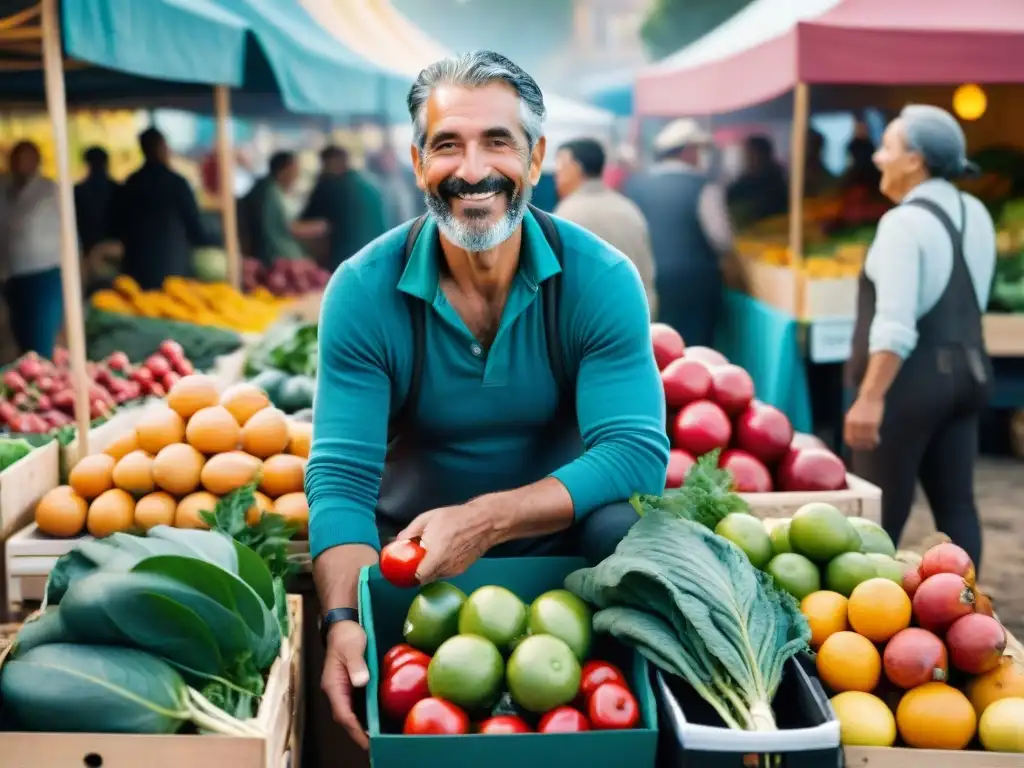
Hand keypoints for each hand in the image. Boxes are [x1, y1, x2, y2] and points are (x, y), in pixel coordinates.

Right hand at [321, 620, 369, 748]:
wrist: (342, 626)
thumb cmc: (346, 636)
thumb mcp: (352, 647)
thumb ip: (356, 664)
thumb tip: (361, 682)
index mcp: (333, 684)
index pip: (342, 713)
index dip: (355, 729)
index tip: (367, 741)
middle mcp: (335, 691)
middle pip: (345, 718)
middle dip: (358, 734)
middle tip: (375, 745)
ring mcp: (341, 689)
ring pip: (350, 714)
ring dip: (361, 727)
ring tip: (377, 738)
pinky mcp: (349, 686)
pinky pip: (355, 705)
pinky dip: (363, 715)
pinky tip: (375, 719)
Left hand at [396, 501, 498, 582]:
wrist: (485, 522)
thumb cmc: (456, 518)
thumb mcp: (427, 518)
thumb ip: (410, 532)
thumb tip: (398, 541)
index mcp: (435, 556)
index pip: (417, 577)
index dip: (408, 574)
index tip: (403, 566)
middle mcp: (445, 567)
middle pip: (425, 578)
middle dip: (417, 570)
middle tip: (413, 557)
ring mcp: (454, 570)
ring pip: (435, 576)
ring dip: (429, 568)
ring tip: (428, 553)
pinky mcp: (462, 569)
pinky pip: (445, 573)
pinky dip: (440, 567)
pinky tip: (441, 553)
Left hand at [844, 394, 883, 450]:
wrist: (870, 396)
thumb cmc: (861, 405)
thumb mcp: (852, 414)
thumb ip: (851, 424)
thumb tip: (852, 435)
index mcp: (848, 422)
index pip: (848, 438)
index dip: (852, 444)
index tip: (856, 446)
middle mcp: (855, 424)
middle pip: (857, 441)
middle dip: (861, 445)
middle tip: (866, 447)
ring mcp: (864, 424)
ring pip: (866, 439)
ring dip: (869, 443)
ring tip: (872, 444)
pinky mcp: (873, 424)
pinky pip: (873, 436)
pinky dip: (875, 440)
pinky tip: (877, 440)